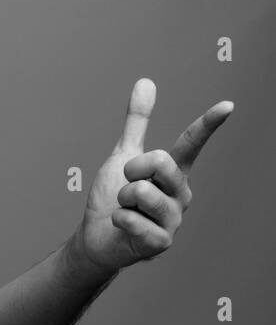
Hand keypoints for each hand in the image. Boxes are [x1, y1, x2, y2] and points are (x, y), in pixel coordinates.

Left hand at [72, 78, 232, 274]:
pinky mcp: (161, 243)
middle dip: (131, 170)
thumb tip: (147, 81)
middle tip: (126, 186)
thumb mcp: (123, 155)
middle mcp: (180, 195)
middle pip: (159, 161)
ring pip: (141, 191)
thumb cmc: (114, 197)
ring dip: (122, 199)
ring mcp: (174, 220)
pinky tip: (123, 227)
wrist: (97, 236)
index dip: (207, 124)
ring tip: (126, 209)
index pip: (191, 144)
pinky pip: (131, 219)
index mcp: (174, 173)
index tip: (227, 105)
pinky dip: (118, 219)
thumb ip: (137, 123)